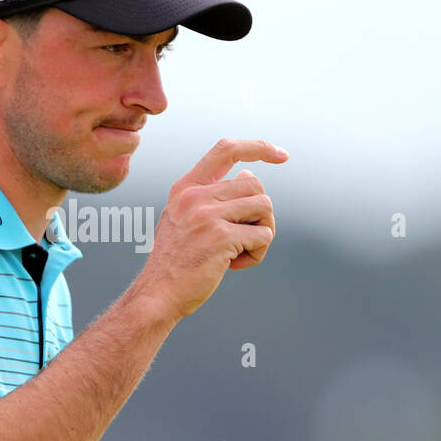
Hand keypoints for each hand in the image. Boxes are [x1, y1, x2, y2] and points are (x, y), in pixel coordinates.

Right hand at [132, 137, 287, 320]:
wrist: (158, 294)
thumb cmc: (177, 261)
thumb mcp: (185, 219)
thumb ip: (212, 196)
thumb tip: (248, 175)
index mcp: (186, 187)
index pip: (227, 149)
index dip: (259, 147)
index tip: (282, 155)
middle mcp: (195, 196)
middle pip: (255, 185)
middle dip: (260, 213)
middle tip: (246, 237)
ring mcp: (207, 215)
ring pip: (264, 207)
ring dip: (262, 232)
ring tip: (240, 252)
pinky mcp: (221, 237)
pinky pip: (263, 236)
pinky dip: (257, 253)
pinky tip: (234, 266)